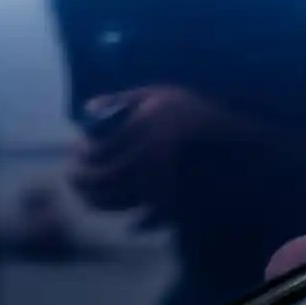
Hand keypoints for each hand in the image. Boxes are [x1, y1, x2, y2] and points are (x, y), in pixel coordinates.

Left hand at [70, 86, 233, 214]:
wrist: (234, 139)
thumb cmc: (192, 110)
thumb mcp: (158, 94)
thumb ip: (121, 100)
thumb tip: (86, 110)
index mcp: (144, 128)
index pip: (99, 150)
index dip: (81, 154)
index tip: (75, 151)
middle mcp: (150, 157)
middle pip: (103, 179)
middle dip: (81, 180)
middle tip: (71, 175)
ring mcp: (161, 181)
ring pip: (117, 198)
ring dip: (94, 198)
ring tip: (84, 192)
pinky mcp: (170, 198)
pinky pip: (137, 210)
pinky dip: (118, 209)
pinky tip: (109, 203)